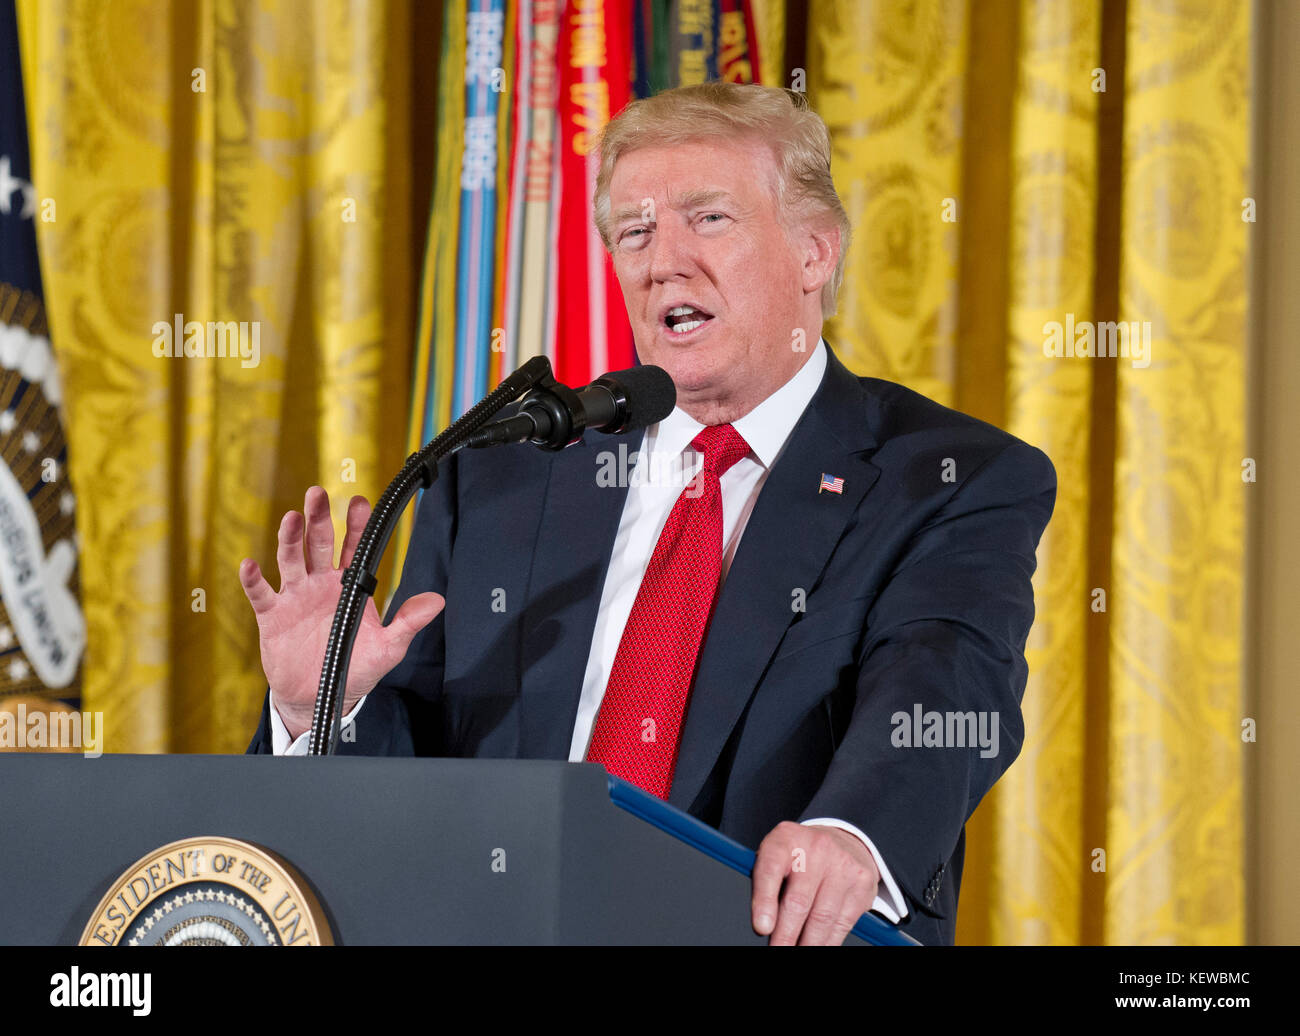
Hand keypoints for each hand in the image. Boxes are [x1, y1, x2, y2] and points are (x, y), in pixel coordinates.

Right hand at [239, 486, 444, 740]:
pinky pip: (261, 594)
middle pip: (318, 543)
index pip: (354, 548)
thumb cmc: (356, 669)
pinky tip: (250, 565)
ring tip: (291, 518)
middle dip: (318, 519)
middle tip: (317, 495)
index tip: (359, 502)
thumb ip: (408, 622)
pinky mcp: (272, 616)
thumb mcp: (388, 647)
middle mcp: (320, 584)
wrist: (320, 698)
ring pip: (290, 560)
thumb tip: (438, 601)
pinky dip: (254, 580)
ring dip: (289, 539)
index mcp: (348, 586)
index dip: (356, 525)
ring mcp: (295, 597)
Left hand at [751, 822, 879, 945]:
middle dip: (786, 935)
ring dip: (808, 943)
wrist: (843, 842)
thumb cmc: (800, 857)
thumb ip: (767, 885)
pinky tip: (818, 946)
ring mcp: (842, 864)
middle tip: (778, 950)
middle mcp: (816, 847)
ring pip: (822, 917)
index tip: (761, 928)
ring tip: (797, 951)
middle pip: (798, 901)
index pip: (770, 870)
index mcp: (785, 839)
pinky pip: (842, 923)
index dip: (764, 901)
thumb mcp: (777, 857)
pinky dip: (828, 942)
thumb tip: (765, 925)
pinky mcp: (862, 883)